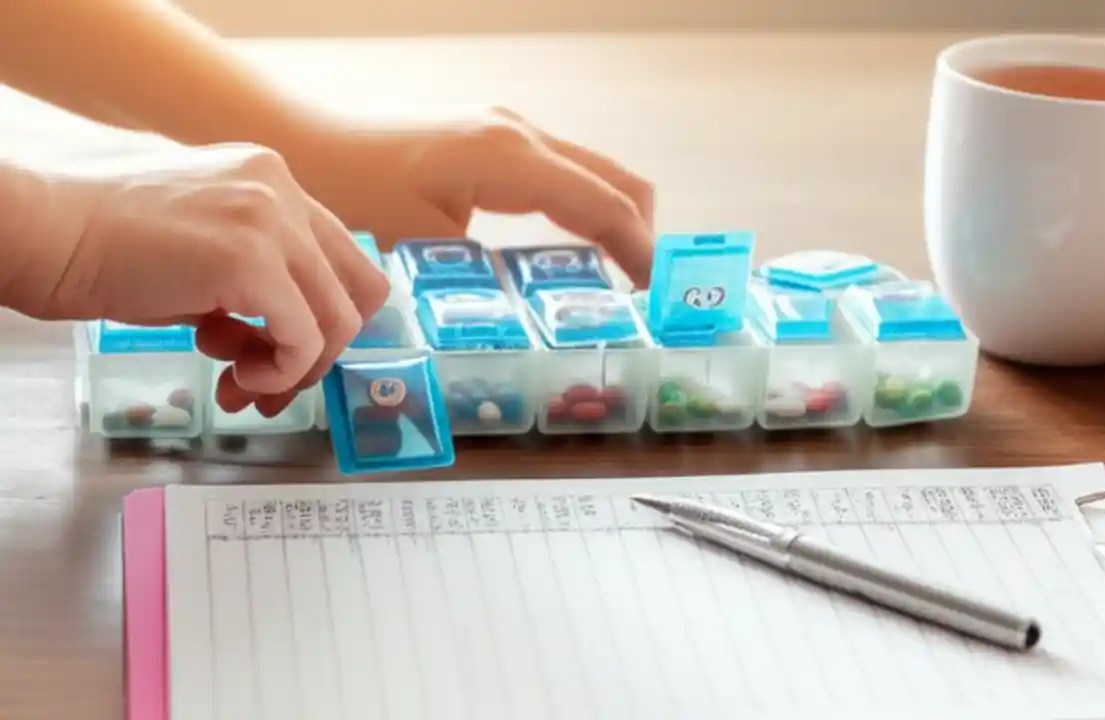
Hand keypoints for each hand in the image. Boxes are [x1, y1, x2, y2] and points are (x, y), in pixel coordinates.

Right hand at [6, 143, 389, 415]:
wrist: (42, 230)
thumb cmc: (100, 245)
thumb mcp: (200, 251)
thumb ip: (253, 279)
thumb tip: (283, 341)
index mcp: (270, 180)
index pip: (341, 258)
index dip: (324, 319)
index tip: (283, 356)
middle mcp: (282, 190)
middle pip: (360, 289)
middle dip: (323, 350)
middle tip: (272, 383)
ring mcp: (271, 221)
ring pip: (338, 319)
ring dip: (297, 369)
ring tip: (240, 385)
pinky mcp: (250, 260)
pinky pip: (304, 338)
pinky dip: (281, 373)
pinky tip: (237, 378)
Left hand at [286, 107, 655, 285]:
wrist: (298, 139)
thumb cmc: (345, 189)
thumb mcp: (419, 248)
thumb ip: (487, 281)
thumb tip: (538, 326)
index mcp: (510, 157)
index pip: (607, 207)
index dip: (642, 257)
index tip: (662, 305)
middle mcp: (520, 134)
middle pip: (618, 182)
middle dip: (642, 240)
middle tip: (647, 302)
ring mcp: (508, 131)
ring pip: (595, 175)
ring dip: (616, 226)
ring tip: (621, 287)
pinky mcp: (492, 141)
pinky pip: (565, 175)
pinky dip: (586, 213)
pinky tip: (573, 257)